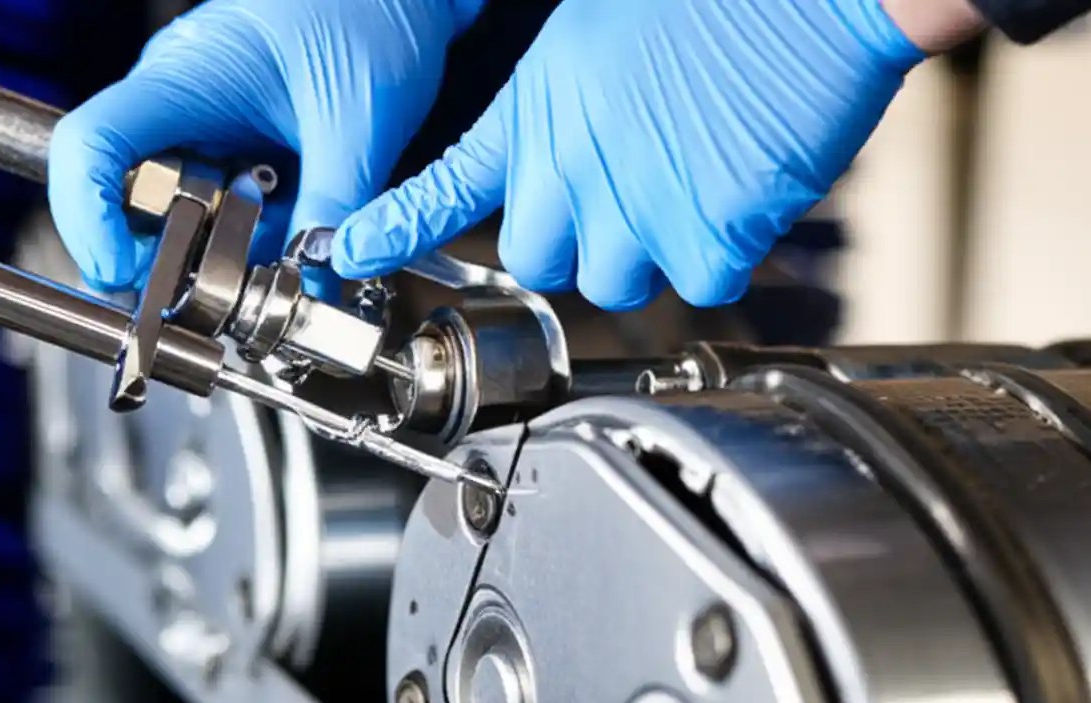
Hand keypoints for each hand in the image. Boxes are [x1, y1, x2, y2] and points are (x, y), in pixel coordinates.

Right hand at [48, 0, 481, 295]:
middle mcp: (179, 97)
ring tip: (278, 264)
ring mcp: (204, 117)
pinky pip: (226, 198)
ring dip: (225, 248)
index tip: (121, 273)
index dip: (87, 220)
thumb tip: (313, 282)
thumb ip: (332, 212)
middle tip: (224, 295)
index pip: (90, 147)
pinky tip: (294, 235)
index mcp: (185, 78)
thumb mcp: (358, 126)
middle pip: (132, 195)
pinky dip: (254, 230)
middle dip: (173, 256)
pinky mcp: (236, 135)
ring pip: (185, 207)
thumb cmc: (374, 12)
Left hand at [332, 0, 925, 309]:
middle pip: (536, 261)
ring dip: (645, 254)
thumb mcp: (598, 30)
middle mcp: (572, 165)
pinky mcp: (707, 239)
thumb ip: (562, 103)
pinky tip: (737, 195)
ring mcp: (637, 208)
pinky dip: (719, 254)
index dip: (395, 227)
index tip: (352, 252)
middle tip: (620, 199)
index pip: (443, 185)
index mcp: (537, 109)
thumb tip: (562, 145)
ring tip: (689, 186)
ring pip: (612, 285)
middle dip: (573, 243)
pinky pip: (696, 285)